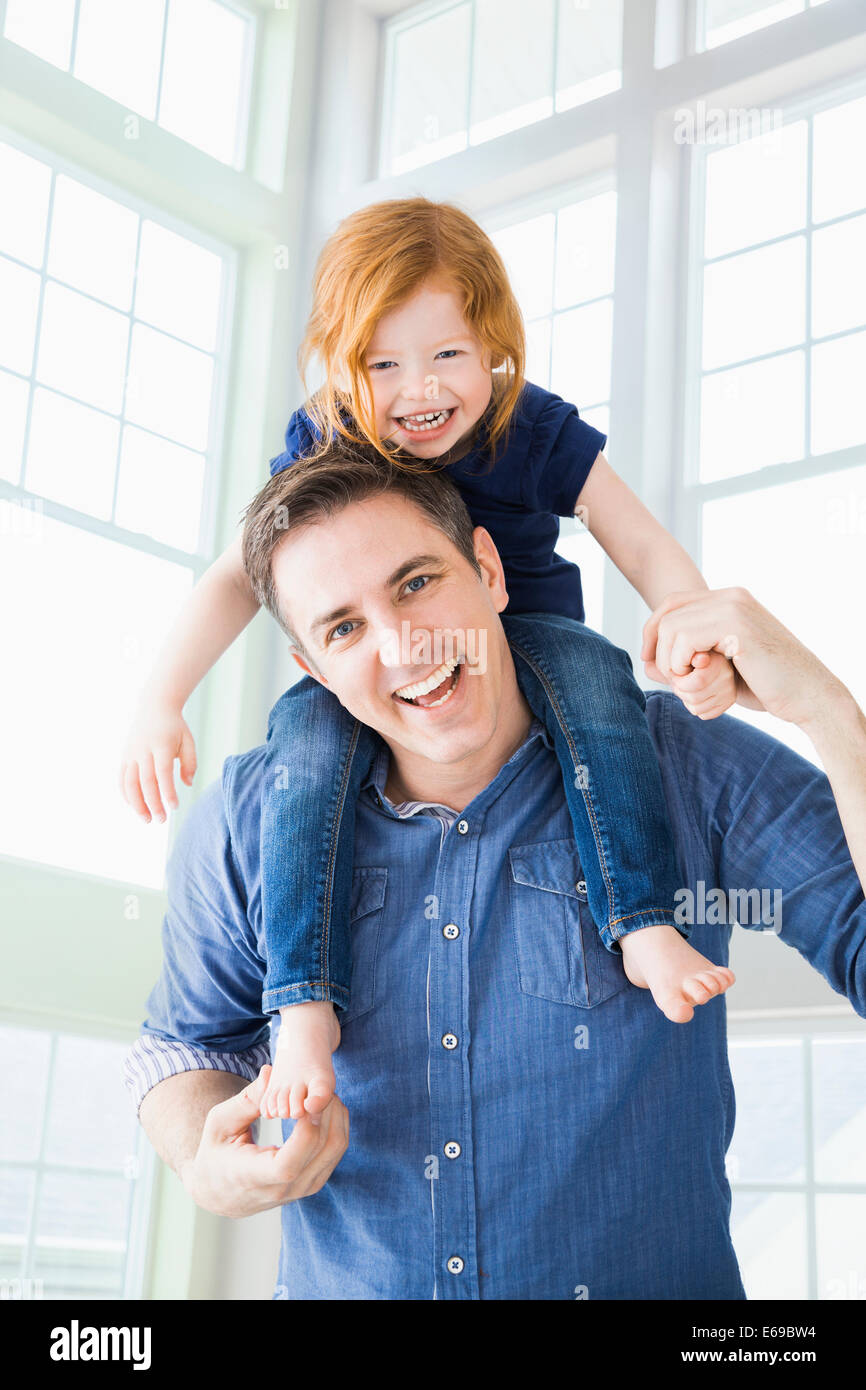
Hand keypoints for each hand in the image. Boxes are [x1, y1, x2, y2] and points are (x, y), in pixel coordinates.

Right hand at [120, 704, 196, 822]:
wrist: (154, 708)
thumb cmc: (175, 728)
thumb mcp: (188, 741)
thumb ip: (190, 763)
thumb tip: (188, 784)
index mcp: (161, 745)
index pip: (163, 773)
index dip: (168, 792)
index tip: (174, 807)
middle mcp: (143, 750)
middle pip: (146, 781)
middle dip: (153, 803)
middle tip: (161, 820)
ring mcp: (131, 753)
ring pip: (130, 783)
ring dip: (137, 803)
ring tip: (147, 819)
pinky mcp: (124, 756)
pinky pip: (122, 779)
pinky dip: (127, 795)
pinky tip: (135, 807)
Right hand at [181, 1065, 348, 1218]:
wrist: (219, 1191)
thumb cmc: (216, 1151)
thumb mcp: (219, 1122)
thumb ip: (247, 1100)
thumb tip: (270, 1073)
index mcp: (252, 1177)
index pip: (288, 1165)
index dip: (305, 1133)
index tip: (307, 1104)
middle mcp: (280, 1190)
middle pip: (320, 1153)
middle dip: (327, 1114)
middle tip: (323, 1088)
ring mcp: (299, 1191)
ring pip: (333, 1154)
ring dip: (337, 1120)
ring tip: (327, 1096)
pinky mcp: (310, 1185)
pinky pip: (334, 1156)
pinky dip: (337, 1129)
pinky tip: (328, 1110)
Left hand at [641, 587, 848, 728]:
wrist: (809, 696)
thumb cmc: (768, 686)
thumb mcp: (723, 665)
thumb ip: (693, 654)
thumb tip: (645, 658)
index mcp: (731, 599)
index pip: (673, 603)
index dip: (653, 631)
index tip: (650, 661)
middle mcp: (732, 595)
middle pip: (668, 612)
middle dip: (657, 648)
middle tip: (672, 678)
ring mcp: (735, 606)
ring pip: (672, 626)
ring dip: (671, 661)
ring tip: (690, 681)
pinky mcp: (736, 624)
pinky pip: (684, 639)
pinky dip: (681, 663)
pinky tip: (699, 677)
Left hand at [669, 649, 736, 720]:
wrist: (714, 661)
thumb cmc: (695, 657)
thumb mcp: (690, 653)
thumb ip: (690, 656)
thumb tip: (699, 660)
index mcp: (718, 662)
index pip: (698, 682)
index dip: (680, 682)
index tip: (675, 676)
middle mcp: (727, 678)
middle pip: (694, 698)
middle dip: (680, 692)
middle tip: (678, 684)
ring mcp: (729, 692)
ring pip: (696, 709)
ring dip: (686, 701)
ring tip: (686, 689)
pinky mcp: (728, 703)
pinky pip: (704, 715)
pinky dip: (696, 708)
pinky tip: (696, 696)